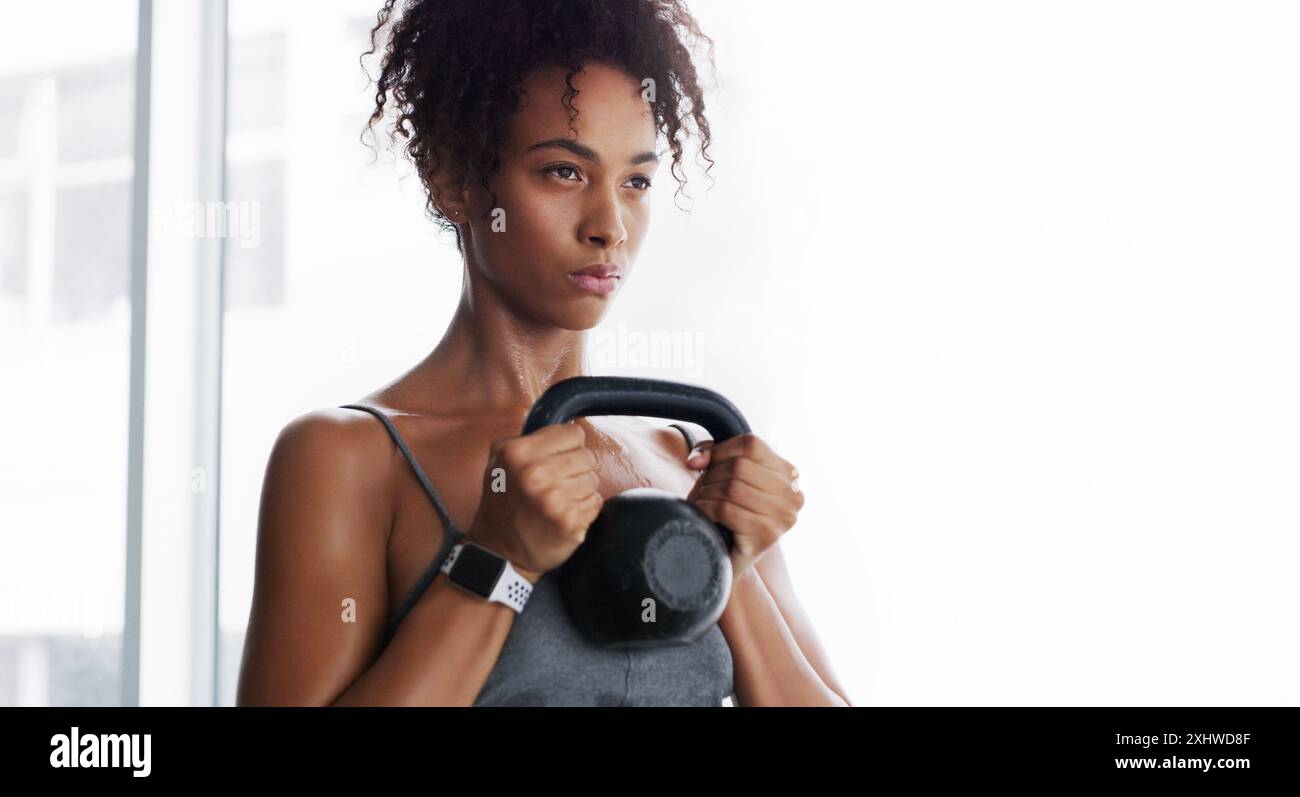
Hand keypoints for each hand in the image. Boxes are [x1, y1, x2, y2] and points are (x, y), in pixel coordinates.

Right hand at [465, 422, 602, 581]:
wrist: (500, 552)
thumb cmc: (503, 504)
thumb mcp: (499, 462)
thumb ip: (527, 439)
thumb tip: (567, 425)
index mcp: (517, 453)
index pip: (573, 433)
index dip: (568, 446)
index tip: (558, 458)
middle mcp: (535, 474)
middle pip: (586, 456)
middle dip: (575, 469)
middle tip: (556, 484)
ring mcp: (553, 499)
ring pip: (593, 479)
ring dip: (580, 490)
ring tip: (558, 501)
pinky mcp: (569, 522)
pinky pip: (595, 502)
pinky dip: (584, 509)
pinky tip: (564, 515)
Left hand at [684, 433, 802, 582]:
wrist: (726, 560)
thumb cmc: (724, 513)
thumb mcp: (723, 474)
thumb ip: (713, 455)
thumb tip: (697, 461)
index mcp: (790, 475)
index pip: (752, 444)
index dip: (722, 450)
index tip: (704, 464)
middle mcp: (794, 495)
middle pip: (740, 466)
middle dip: (712, 476)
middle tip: (703, 490)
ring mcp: (784, 516)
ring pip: (732, 487)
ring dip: (707, 493)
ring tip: (703, 502)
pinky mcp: (767, 535)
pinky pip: (726, 509)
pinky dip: (707, 509)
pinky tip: (704, 515)